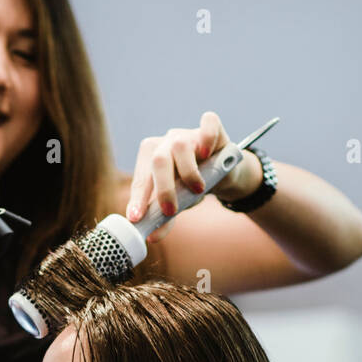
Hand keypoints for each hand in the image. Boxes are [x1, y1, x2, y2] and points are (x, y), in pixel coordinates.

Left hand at [125, 112, 249, 243]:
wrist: (223, 173)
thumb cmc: (192, 187)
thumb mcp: (178, 204)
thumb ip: (165, 220)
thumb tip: (152, 237)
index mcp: (151, 159)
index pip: (142, 179)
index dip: (138, 198)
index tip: (137, 217)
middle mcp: (166, 143)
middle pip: (158, 160)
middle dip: (163, 188)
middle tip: (171, 210)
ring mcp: (188, 133)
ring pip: (180, 145)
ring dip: (188, 172)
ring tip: (198, 189)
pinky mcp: (211, 127)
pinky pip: (207, 123)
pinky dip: (207, 137)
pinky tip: (208, 154)